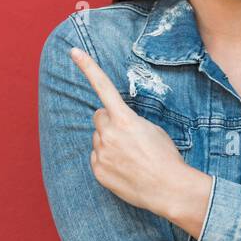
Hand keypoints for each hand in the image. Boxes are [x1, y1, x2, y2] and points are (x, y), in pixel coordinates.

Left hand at [69, 46, 195, 218]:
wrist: (168, 188)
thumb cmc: (165, 156)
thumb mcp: (151, 129)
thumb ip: (128, 121)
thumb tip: (115, 125)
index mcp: (124, 119)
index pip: (103, 87)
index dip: (87, 67)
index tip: (73, 51)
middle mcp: (109, 134)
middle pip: (99, 117)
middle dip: (109, 121)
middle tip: (127, 136)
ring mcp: (101, 153)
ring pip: (98, 138)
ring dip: (109, 142)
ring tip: (130, 156)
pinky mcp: (98, 171)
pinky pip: (97, 157)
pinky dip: (107, 160)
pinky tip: (124, 168)